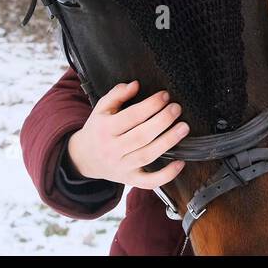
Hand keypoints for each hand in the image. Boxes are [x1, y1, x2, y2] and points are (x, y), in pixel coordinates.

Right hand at [65, 80, 189, 187]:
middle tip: (176, 109)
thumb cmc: (98, 129)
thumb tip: (135, 85)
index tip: (165, 96)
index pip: (131, 116)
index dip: (150, 105)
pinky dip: (166, 175)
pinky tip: (180, 162)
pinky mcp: (129, 179)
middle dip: (162, 121)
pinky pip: (149, 182)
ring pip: (147, 156)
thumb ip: (117, 94)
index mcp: (105, 129)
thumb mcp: (101, 108)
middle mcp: (113, 149)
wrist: (83, 158)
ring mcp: (122, 167)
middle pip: (141, 136)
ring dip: (168, 142)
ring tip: (183, 128)